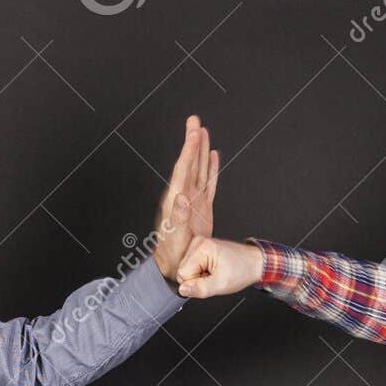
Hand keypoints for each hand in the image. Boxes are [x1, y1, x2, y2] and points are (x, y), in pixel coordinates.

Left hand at [153, 115, 218, 284]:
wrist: (174, 265)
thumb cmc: (173, 253)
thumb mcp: (176, 236)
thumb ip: (179, 216)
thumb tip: (182, 197)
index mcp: (176, 199)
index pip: (183, 169)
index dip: (189, 150)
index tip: (194, 133)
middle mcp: (183, 195)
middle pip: (189, 163)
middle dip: (192, 142)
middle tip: (194, 120)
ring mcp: (193, 200)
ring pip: (198, 169)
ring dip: (200, 150)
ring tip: (203, 131)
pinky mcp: (202, 208)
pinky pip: (208, 183)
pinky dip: (210, 168)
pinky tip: (212, 156)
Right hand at [176, 236, 262, 298]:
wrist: (254, 262)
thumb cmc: (242, 270)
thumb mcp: (221, 284)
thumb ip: (200, 288)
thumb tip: (182, 289)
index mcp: (202, 248)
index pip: (182, 274)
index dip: (196, 283)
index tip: (210, 280)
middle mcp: (198, 242)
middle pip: (183, 271)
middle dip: (197, 279)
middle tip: (214, 277)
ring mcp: (199, 244)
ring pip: (187, 270)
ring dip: (200, 276)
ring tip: (215, 272)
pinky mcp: (200, 249)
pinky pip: (192, 266)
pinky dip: (202, 272)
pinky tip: (213, 269)